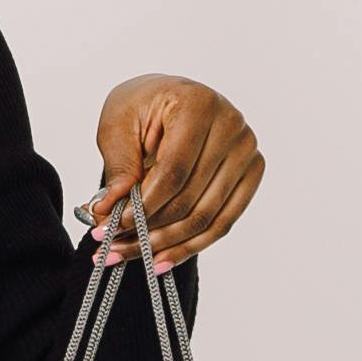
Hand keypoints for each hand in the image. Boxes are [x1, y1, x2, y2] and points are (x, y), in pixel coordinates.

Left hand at [84, 77, 264, 263]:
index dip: (143, 206)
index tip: (110, 227)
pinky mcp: (252, 172)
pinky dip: (190, 246)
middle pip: (191, 199)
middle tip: (110, 248)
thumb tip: (109, 209)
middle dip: (147, 230)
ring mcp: (247, 150)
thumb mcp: (117, 126)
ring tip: (126, 256)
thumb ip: (118, 168)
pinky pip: (223, 222)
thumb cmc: (142, 107)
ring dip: (165, 245)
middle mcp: (232, 125)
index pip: (174, 171)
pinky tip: (160, 261)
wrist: (169, 99)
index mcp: (198, 104)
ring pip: (207, 217)